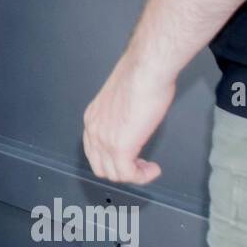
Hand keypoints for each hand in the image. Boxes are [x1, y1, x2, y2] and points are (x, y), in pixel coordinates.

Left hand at [82, 52, 176, 184]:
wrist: (146, 70)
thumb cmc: (141, 77)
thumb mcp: (123, 100)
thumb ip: (122, 116)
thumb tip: (132, 124)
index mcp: (93, 118)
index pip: (94, 151)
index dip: (112, 159)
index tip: (131, 157)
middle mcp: (93, 130)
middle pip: (101, 167)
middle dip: (122, 170)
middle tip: (140, 166)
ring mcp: (104, 140)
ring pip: (114, 174)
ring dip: (134, 175)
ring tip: (149, 168)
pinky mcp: (120, 147)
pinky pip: (128, 175)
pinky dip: (142, 177)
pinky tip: (153, 169)